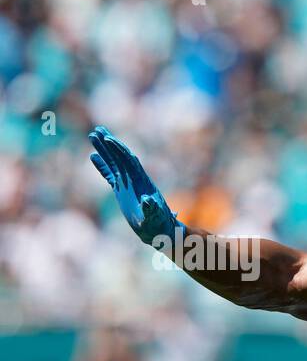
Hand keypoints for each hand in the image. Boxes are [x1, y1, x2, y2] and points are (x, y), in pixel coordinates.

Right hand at [88, 126, 178, 245]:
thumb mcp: (156, 218)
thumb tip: (148, 200)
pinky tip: (93, 156)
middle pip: (121, 157)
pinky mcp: (122, 190)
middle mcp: (135, 179)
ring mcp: (128, 183)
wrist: (160, 231)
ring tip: (93, 135)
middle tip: (97, 129)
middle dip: (110, 143)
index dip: (119, 150)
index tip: (108, 138)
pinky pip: (110, 175)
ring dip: (104, 150)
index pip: (129, 161)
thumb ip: (152, 209)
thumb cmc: (159, 225)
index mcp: (142, 182)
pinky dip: (102, 166)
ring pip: (114, 162)